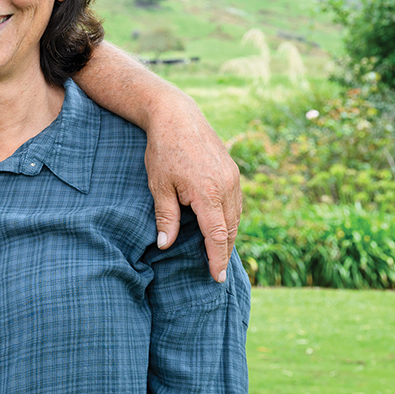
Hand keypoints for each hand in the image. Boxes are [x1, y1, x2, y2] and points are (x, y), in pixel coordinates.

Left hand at [144, 92, 240, 282]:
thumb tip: (164, 245)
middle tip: (217, 272)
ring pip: (236, 216)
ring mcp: (233, 177)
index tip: (216, 277)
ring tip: (218, 252)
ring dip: (228, 235)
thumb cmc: (163, 151)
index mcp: (207, 193)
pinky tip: (220, 225)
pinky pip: (235, 202)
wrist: (176, 116)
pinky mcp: (232, 171)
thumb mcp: (159, 186)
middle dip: (224, 251)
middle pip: (231, 229)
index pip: (217, 236)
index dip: (217, 259)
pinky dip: (229, 217)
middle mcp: (226, 186)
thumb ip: (165, 217)